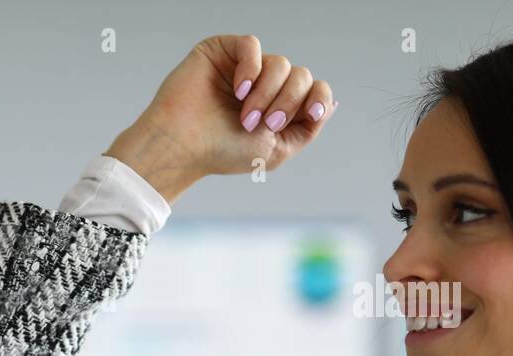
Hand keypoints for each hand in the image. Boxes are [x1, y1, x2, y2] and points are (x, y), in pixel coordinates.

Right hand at [105, 34, 335, 200]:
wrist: (182, 146)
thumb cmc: (220, 153)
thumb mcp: (276, 151)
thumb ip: (306, 129)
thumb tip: (329, 104)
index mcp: (276, 106)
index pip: (314, 89)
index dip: (318, 98)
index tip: (311, 114)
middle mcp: (262, 85)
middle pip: (301, 76)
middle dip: (287, 102)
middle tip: (263, 124)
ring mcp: (243, 67)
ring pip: (280, 63)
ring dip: (268, 92)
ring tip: (244, 115)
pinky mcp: (222, 51)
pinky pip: (252, 46)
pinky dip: (251, 69)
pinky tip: (238, 90)